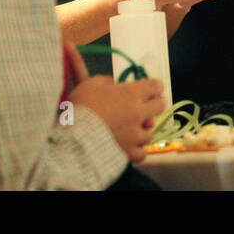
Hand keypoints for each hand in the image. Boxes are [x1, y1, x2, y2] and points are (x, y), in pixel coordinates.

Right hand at [67, 44, 164, 162]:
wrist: (73, 138)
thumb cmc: (81, 107)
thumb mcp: (89, 85)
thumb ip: (104, 80)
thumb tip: (112, 82)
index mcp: (131, 93)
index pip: (155, 86)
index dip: (155, 86)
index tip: (151, 88)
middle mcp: (138, 113)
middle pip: (160, 106)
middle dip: (154, 104)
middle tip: (145, 107)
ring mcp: (135, 134)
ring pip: (150, 132)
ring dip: (142, 130)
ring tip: (131, 130)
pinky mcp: (130, 152)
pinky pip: (142, 152)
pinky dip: (137, 150)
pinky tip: (129, 146)